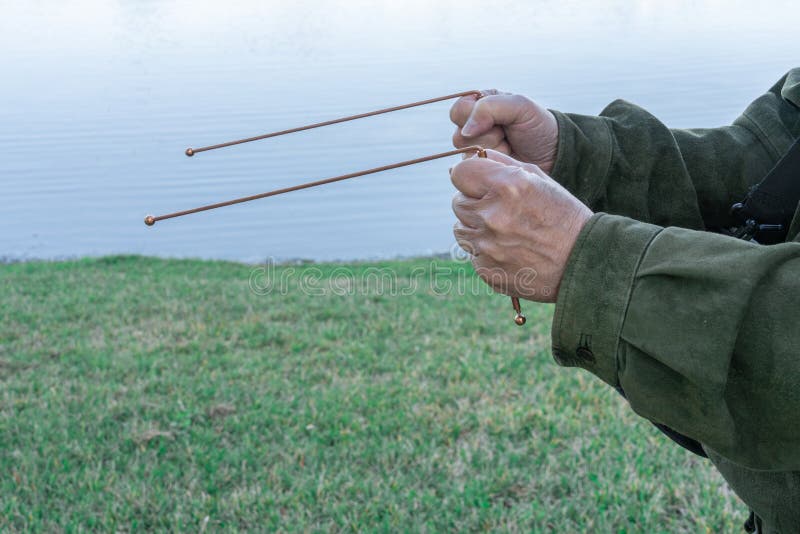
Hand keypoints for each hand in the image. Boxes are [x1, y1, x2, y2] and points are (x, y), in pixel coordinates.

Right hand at [450, 90, 558, 173]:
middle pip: (459, 135)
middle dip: (487, 136)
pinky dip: (492, 164)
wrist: (553, 156)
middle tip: (507, 134)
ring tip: (508, 146)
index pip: (458, 111)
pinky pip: (473, 170)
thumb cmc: (538, 127)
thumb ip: (489, 108)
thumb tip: (466, 130)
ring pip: (465, 153)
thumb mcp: (519, 106)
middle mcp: (474, 127)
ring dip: (490, 150)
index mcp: (480, 105)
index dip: (474, 117)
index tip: (498, 120)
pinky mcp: (480, 169)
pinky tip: (506, 159)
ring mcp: (475, 150)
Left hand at [451, 150, 591, 302]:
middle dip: (474, 202)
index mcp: (507, 187)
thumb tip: (468, 157)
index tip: (477, 182)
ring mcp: (487, 246)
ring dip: (476, 226)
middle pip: (457, 202)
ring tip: (506, 230)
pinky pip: (471, 252)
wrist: (582, 262)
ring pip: (460, 228)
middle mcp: (492, 216)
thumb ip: (501, 163)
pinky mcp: (486, 269)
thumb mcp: (539, 179)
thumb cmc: (562, 215)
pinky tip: (509, 249)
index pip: (460, 173)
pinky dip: (485, 249)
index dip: (468, 176)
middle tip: (501, 209)